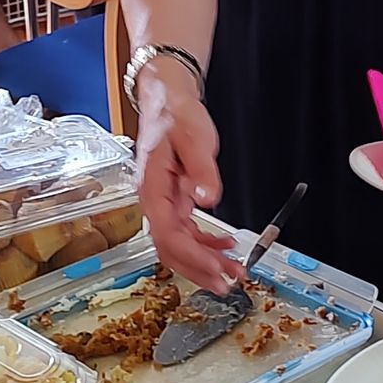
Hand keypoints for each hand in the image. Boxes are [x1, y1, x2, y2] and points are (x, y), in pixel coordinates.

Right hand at [132, 63, 237, 293]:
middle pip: (170, 248)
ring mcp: (162, 203)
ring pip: (177, 244)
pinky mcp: (172, 200)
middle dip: (199, 269)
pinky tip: (223, 246)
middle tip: (228, 282)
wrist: (166, 99)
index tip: (217, 269)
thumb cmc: (175, 115)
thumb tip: (207, 199)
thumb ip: (201, 170)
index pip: (168, 234)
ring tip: (230, 272)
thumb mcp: (194, 138)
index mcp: (152, 188)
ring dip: (202, 261)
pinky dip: (203, 243)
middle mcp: (152, 200)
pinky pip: (184, 231)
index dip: (192, 256)